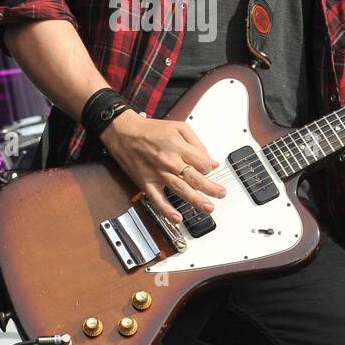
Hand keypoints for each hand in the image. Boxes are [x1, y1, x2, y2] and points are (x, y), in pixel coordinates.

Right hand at [100, 111, 226, 223]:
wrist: (123, 132)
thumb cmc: (149, 129)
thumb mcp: (178, 127)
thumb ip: (197, 144)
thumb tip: (211, 161)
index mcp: (177, 146)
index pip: (202, 162)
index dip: (209, 167)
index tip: (209, 170)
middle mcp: (168, 160)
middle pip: (195, 178)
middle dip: (211, 188)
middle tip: (220, 194)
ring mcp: (157, 173)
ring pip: (180, 189)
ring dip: (196, 200)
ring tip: (208, 207)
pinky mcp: (146, 183)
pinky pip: (157, 199)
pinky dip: (167, 210)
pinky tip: (177, 218)